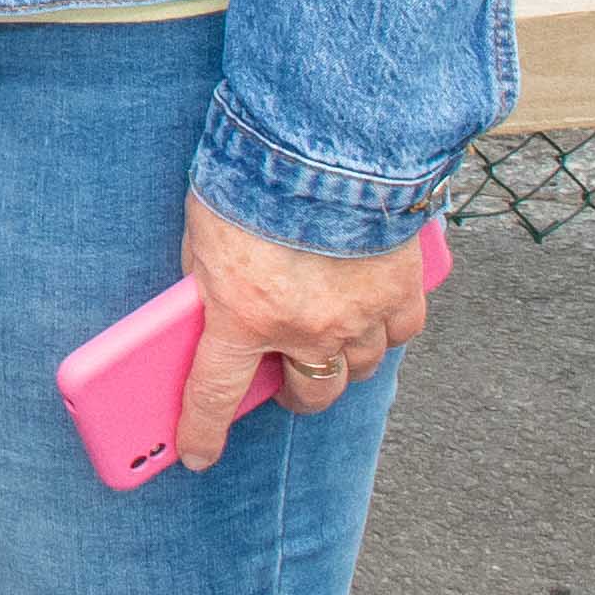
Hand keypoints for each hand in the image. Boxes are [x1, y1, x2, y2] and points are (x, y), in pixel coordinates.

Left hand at [176, 195, 429, 472]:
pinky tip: (372, 311)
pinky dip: (385, 328)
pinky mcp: (400, 290)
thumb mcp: (202, 232)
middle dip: (293, 392)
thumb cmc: (252, 177)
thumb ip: (208, 280)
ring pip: (358, 367)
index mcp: (244, 314)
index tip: (195, 455)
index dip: (201, 431)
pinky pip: (398, 332)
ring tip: (329, 340)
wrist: (324, 139)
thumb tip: (209, 307)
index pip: (214, 392)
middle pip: (308, 392)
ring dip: (341, 361)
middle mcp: (306, 328)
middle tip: (283, 377)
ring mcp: (359, 314)